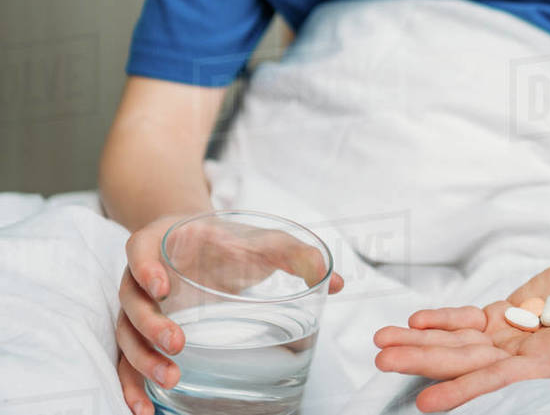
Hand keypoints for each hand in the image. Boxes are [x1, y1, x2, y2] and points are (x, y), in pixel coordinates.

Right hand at [116, 212, 345, 414]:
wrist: (201, 242)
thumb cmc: (229, 241)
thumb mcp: (263, 241)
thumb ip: (296, 255)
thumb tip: (335, 281)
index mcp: (164, 241)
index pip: (140, 249)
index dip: (146, 267)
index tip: (163, 286)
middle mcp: (141, 275)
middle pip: (132, 300)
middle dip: (151, 325)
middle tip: (179, 342)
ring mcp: (139, 306)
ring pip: (125, 334)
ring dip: (142, 359)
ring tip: (172, 378)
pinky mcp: (142, 333)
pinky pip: (125, 360)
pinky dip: (131, 384)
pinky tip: (144, 409)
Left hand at [374, 253, 549, 411]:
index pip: (499, 379)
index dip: (462, 389)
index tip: (425, 402)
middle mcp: (526, 355)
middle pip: (466, 360)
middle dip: (423, 360)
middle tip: (382, 358)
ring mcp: (512, 336)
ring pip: (459, 342)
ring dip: (420, 343)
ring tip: (381, 341)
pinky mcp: (507, 316)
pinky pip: (468, 321)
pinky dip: (441, 320)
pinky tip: (414, 320)